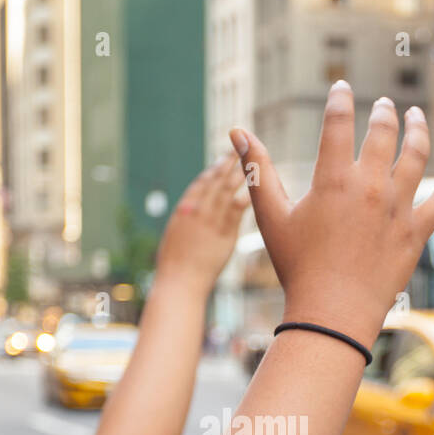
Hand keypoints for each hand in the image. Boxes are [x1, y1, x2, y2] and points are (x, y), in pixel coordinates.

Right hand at [153, 153, 248, 290]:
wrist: (179, 283)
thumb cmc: (174, 269)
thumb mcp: (175, 241)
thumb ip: (187, 227)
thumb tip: (193, 223)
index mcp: (183, 211)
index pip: (200, 184)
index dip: (213, 170)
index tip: (222, 160)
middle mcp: (197, 211)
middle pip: (216, 181)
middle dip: (229, 164)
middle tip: (241, 151)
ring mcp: (210, 221)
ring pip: (228, 190)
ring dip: (240, 173)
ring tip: (253, 162)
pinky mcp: (224, 234)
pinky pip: (238, 209)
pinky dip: (247, 195)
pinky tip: (259, 187)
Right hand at [230, 82, 433, 346]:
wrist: (333, 314)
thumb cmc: (297, 268)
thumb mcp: (271, 218)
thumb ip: (256, 170)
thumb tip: (236, 132)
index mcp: (334, 179)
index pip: (339, 122)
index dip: (340, 99)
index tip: (342, 87)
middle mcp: (370, 187)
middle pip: (384, 133)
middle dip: (384, 113)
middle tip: (384, 105)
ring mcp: (397, 209)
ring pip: (417, 156)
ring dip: (418, 132)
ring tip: (417, 118)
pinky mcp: (415, 233)